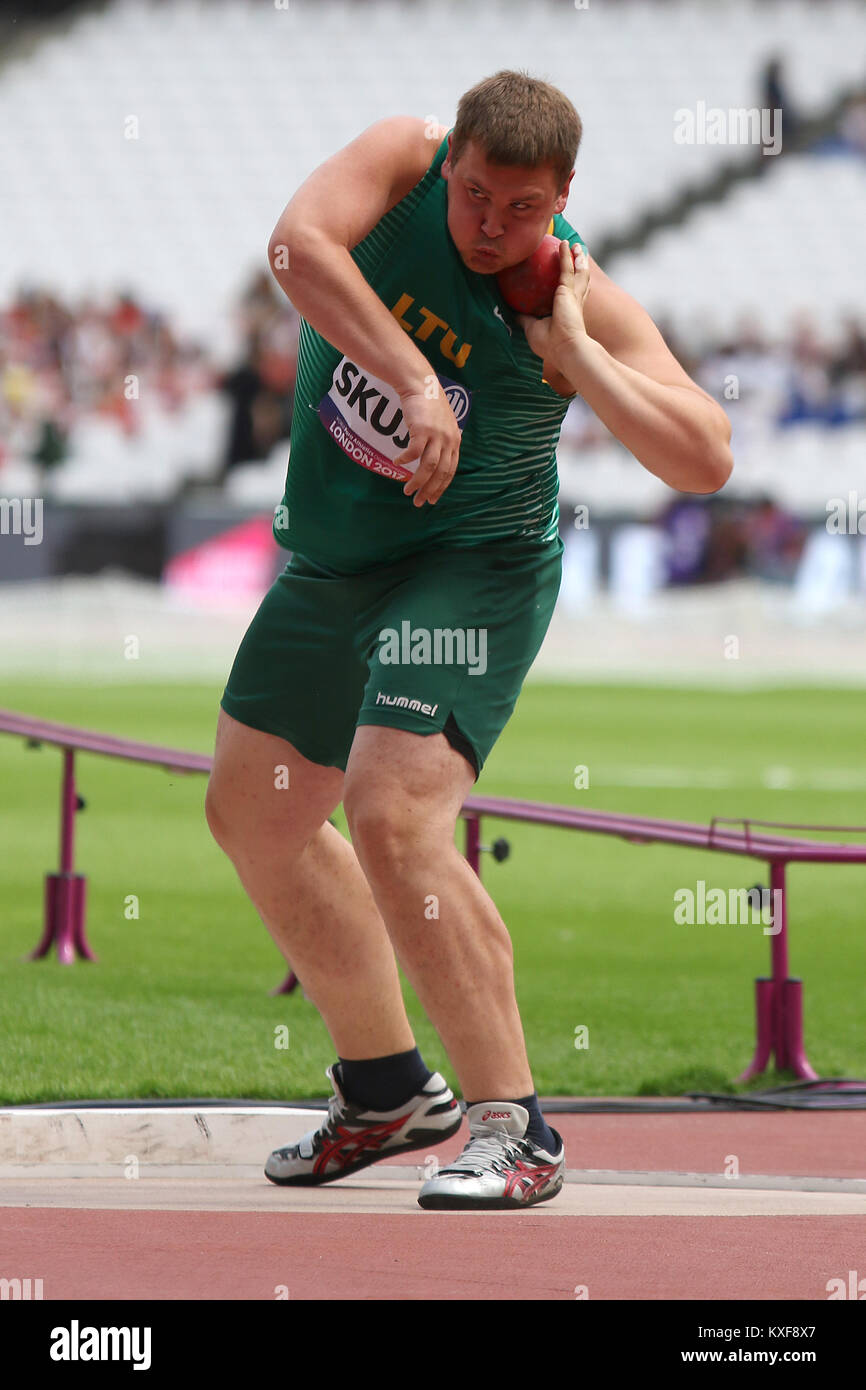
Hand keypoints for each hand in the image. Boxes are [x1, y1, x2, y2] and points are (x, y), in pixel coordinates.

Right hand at [395, 376, 462, 505]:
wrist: (420, 383)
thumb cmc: (427, 404)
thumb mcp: (441, 424)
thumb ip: (440, 442)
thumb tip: (431, 462)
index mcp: (455, 440)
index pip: (450, 470)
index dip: (441, 487)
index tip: (431, 499)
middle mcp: (449, 439)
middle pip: (440, 472)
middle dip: (429, 491)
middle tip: (418, 502)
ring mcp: (436, 435)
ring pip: (428, 467)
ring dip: (417, 482)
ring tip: (407, 491)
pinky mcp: (422, 430)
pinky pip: (413, 452)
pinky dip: (405, 461)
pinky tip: (397, 463)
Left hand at [517, 240, 590, 368]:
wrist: (564, 348)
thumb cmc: (549, 344)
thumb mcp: (532, 329)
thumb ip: (524, 318)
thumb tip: (513, 312)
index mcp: (568, 312)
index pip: (573, 296)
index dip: (574, 287)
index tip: (571, 279)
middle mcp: (574, 302)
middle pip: (580, 281)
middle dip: (581, 268)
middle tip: (579, 256)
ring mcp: (573, 295)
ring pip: (579, 272)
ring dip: (578, 258)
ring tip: (576, 246)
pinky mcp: (569, 290)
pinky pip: (566, 267)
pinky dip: (565, 255)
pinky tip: (562, 244)